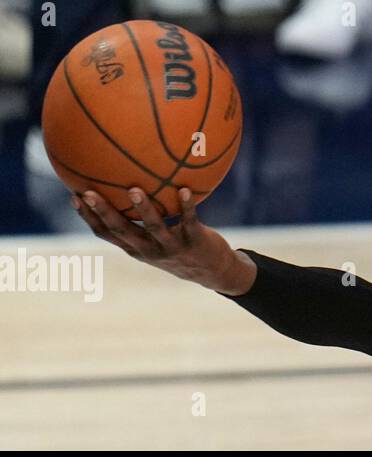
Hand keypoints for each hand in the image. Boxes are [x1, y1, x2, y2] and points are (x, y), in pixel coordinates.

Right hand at [73, 187, 256, 295]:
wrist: (211, 271)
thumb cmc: (179, 247)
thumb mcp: (156, 238)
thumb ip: (143, 220)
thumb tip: (129, 185)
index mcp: (135, 247)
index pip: (105, 233)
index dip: (88, 217)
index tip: (74, 195)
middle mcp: (149, 249)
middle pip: (121, 230)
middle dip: (103, 212)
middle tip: (89, 192)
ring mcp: (171, 246)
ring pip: (154, 227)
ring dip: (144, 209)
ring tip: (135, 189)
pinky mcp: (194, 241)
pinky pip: (189, 221)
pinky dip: (186, 206)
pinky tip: (184, 189)